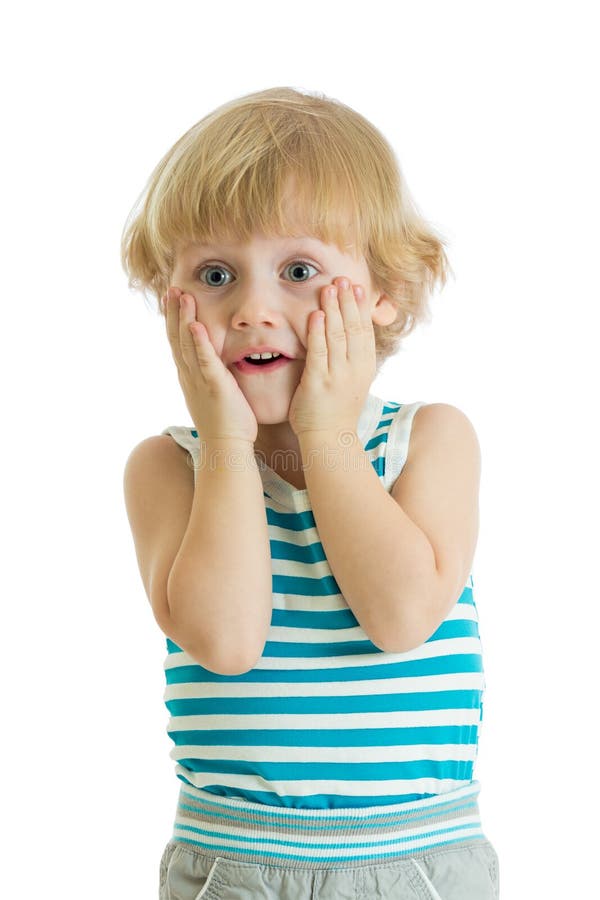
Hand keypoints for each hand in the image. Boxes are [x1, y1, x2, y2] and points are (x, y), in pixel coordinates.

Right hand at [163, 286, 257, 442]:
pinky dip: (198, 342)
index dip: (174, 320)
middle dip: (174, 312)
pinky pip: (203, 361)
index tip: (171, 299)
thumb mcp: (213, 393)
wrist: (226, 447)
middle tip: (170, 288)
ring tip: (181, 295)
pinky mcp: (213, 386)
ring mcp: (198, 380)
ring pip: (186, 344)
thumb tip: (213, 364)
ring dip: (183, 318)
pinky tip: (195, 325)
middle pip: (176, 338)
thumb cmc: (226, 422)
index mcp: (190, 376)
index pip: (178, 342)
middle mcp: (189, 375)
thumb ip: (211, 375)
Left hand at [288, 277, 375, 436]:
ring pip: (338, 335)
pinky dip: (318, 332)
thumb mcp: (352, 381)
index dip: (360, 308)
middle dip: (347, 301)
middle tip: (342, 279)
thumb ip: (351, 358)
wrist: (329, 439)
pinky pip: (319, 352)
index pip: (364, 330)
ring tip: (329, 288)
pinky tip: (316, 314)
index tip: (356, 287)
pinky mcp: (319, 383)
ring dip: (333, 309)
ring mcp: (338, 375)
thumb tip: (349, 336)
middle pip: (353, 328)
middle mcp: (354, 368)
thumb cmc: (336, 410)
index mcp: (363, 367)